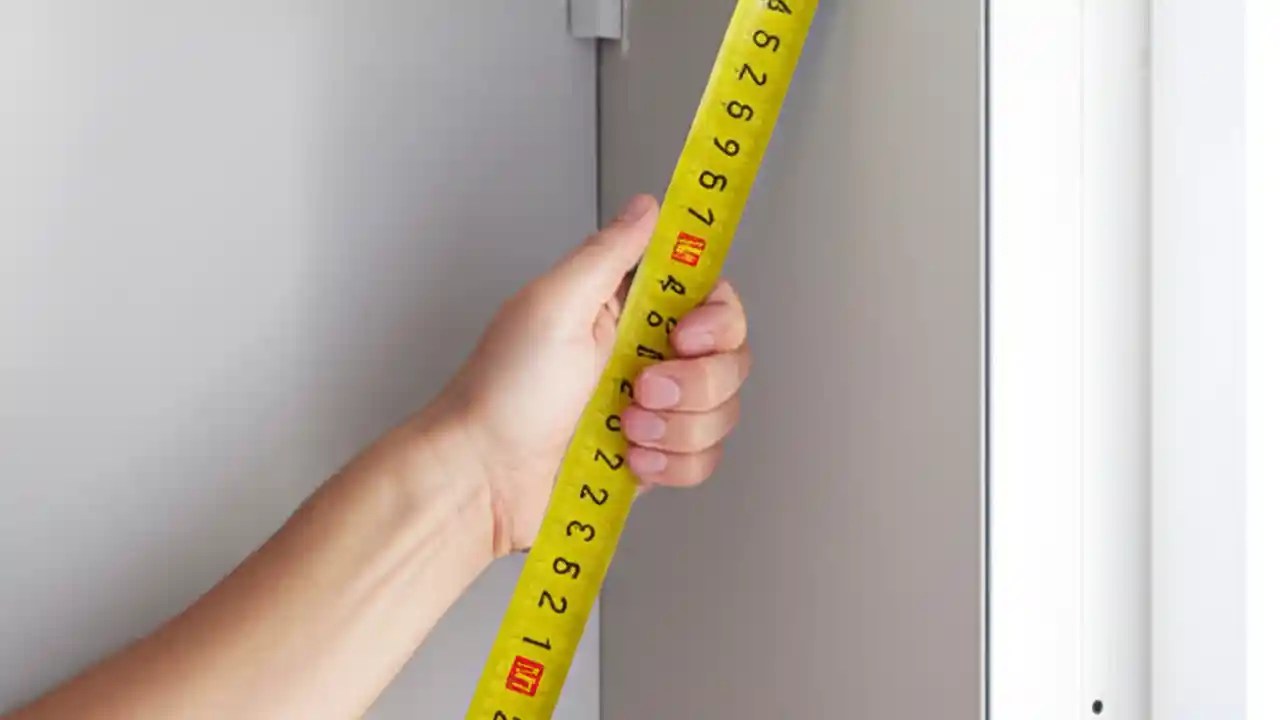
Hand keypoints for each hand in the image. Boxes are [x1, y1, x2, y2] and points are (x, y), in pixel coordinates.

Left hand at [438, 194, 751, 555]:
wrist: (483, 480)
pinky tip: (631, 460)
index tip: (685, 335)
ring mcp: (653, 410)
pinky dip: (672, 465)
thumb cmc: (502, 395)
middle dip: (695, 383)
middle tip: (641, 389)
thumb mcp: (553, 307)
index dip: (715, 317)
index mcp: (625, 309)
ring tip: (626, 430)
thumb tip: (646, 207)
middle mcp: (645, 355)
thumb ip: (608, 253)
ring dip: (677, 428)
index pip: (710, 295)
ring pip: (721, 412)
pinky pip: (702, 460)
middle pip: (729, 357)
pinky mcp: (653, 457)